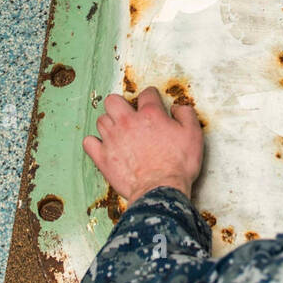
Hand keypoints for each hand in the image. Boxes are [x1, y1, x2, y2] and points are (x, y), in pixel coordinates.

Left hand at [83, 87, 203, 204]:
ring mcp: (113, 139)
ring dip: (109, 123)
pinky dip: (94, 143)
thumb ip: (186, 114)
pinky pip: (89, 143)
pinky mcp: (103, 157)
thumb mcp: (193, 134)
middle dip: (119, 104)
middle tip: (127, 114)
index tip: (152, 102)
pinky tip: (103, 146)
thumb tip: (177, 107)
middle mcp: (128, 122)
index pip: (146, 94)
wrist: (161, 189)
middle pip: (113, 101)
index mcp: (150, 114)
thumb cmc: (178, 164)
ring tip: (117, 131)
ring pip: (101, 120)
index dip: (150, 96)